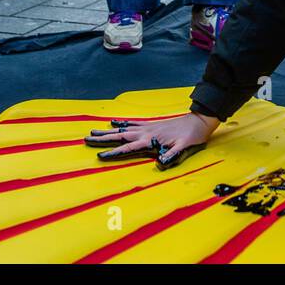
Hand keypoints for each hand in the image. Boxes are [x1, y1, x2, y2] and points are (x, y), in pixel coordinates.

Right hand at [84, 111, 219, 168]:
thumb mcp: (184, 147)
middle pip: (120, 136)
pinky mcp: (151, 124)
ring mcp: (148, 127)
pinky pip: (132, 124)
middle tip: (86, 139)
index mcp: (151, 139)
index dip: (114, 152)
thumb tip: (160, 163)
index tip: (100, 156)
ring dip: (108, 131)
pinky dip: (122, 124)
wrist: (198, 121)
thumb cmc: (191, 136)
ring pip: (123, 129)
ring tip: (93, 131)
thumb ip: (172, 155)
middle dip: (103, 139)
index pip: (128, 147)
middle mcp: (146, 132)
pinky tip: (114, 123)